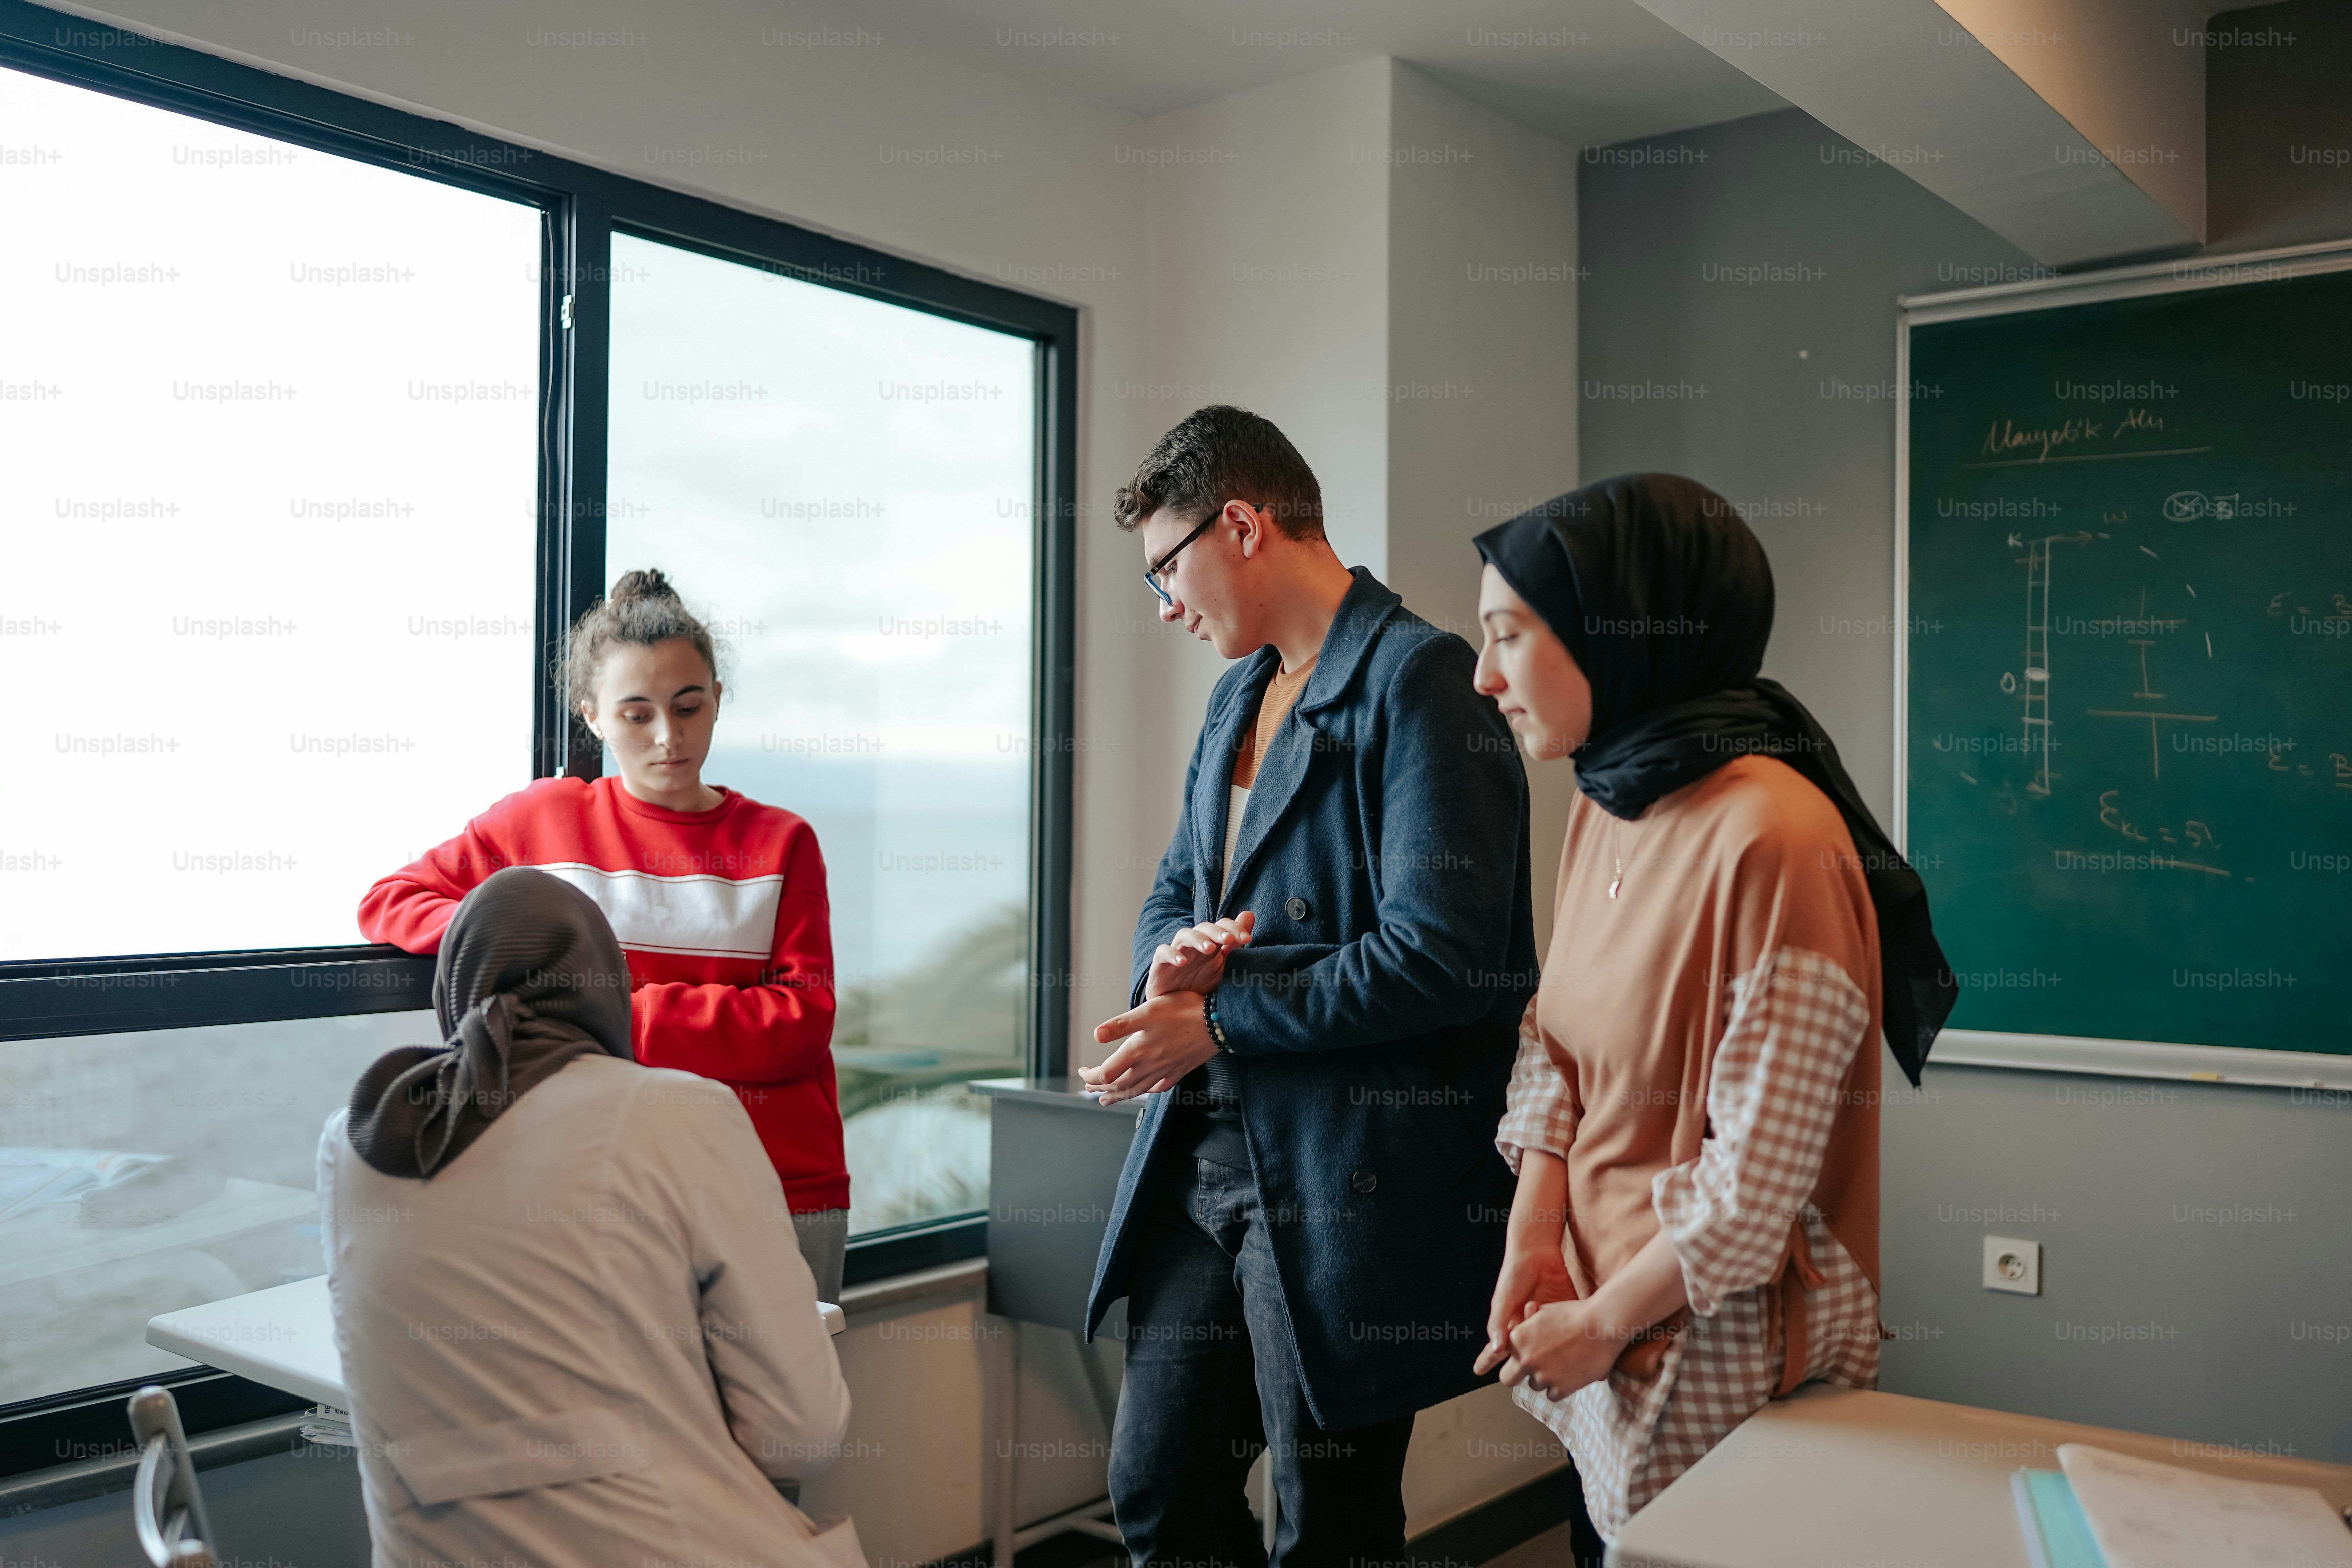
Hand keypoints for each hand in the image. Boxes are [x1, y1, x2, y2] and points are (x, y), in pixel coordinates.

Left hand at [1078, 992, 1219, 1104]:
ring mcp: (1165, 1071)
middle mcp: (1149, 1065)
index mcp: (1137, 1051)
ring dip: (1119, 1096)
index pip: (1106, 1073)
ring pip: (1137, 1090)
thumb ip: (1120, 1025)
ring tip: (1107, 1100)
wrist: (1218, 1022)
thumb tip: (1095, 1036)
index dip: (1090, 1076)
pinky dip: (1148, 1091)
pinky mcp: (1179, 1070)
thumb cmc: (1182, 1011)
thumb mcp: (1147, 1011)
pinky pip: (1159, 1087)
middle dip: (1100, 1088)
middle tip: (1088, 1088)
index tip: (1082, 1072)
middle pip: (1119, 1085)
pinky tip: (1147, 1090)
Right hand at [1144, 912, 1254, 997]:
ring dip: (1197, 939)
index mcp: (1211, 943)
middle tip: (1228, 939)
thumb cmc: (1201, 983)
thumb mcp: (1223, 966)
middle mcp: (1194, 944)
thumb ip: (1236, 944)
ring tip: (1208, 948)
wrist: (1176, 1005)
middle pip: (1204, 928)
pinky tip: (1181, 962)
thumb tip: (1249, 915)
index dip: (1234, 928)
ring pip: (1184, 935)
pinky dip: (1171, 954)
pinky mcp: (1161, 963)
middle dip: (1217, 932)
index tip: (1247, 938)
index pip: (1222, 926)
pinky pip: (1162, 953)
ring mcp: (1177, 951)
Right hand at [1475, 1242, 1577, 1376]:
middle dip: (1536, 1370)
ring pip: (1555, 1350)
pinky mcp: (1565, 1315)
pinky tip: (1591, 1360)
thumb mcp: (1504, 1298)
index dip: (1492, 1364)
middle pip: (1531, 1357)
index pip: (1501, 1351)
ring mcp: (1549, 1324)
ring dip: (1563, 1363)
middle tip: (1541, 1382)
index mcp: (1512, 1326)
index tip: (1480, 1374)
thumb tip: (1497, 1347)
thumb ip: (1499, 1322)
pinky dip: (1580, 1347)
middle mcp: (1530, 1329)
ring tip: (1573, 1378)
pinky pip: (1572, 1335)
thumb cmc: (1514, 1274)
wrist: (1538, 1252)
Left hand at [1493, 1298, 1622, 1402]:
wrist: (1603, 1324)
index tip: (1515, 1361)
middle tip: (1532, 1368)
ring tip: (1561, 1363)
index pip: (1496, 1358)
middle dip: (1518, 1375)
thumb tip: (1515, 1337)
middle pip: (1508, 1379)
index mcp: (1517, 1339)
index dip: (1508, 1358)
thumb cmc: (1574, 1313)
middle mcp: (1526, 1359)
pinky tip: (1569, 1373)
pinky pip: (1553, 1394)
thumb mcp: (1543, 1312)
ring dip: (1543, 1378)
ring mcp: (1544, 1376)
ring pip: (1535, 1385)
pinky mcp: (1562, 1388)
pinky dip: (1560, 1387)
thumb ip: (1526, 1327)